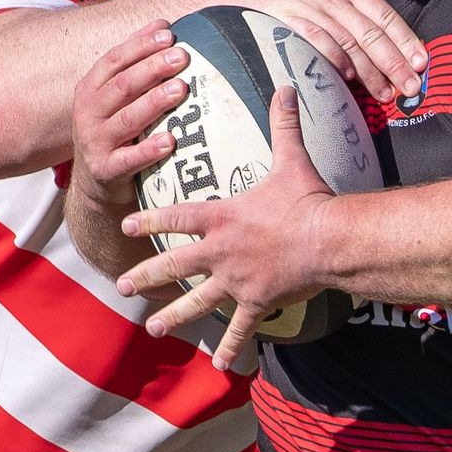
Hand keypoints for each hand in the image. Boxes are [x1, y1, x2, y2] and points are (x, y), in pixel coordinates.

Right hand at [69, 20, 189, 209]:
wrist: (96, 182)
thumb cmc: (115, 130)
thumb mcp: (116, 97)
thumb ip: (134, 64)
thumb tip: (163, 24)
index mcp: (90, 89)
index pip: (114, 60)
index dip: (140, 45)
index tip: (168, 34)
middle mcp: (88, 113)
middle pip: (123, 86)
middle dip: (153, 69)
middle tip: (182, 57)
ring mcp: (95, 143)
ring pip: (128, 119)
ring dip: (155, 103)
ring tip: (181, 89)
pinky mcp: (106, 171)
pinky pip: (129, 160)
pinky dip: (149, 150)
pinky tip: (170, 141)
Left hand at [118, 87, 334, 369]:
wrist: (329, 239)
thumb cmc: (309, 199)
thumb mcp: (293, 158)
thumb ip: (284, 123)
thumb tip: (287, 84)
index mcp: (223, 217)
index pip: (176, 217)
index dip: (150, 219)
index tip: (128, 223)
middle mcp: (221, 251)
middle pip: (174, 265)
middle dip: (145, 275)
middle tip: (122, 284)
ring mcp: (236, 280)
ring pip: (196, 301)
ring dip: (172, 315)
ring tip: (152, 327)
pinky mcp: (257, 301)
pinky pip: (241, 328)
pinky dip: (232, 348)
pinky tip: (221, 366)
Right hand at [228, 0, 423, 99]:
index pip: (384, 15)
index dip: (405, 39)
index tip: (422, 62)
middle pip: (370, 34)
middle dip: (393, 63)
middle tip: (410, 87)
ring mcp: (312, 10)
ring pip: (348, 43)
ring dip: (369, 71)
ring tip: (386, 94)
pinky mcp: (289, 23)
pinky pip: (316, 43)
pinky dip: (333, 60)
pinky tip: (348, 79)